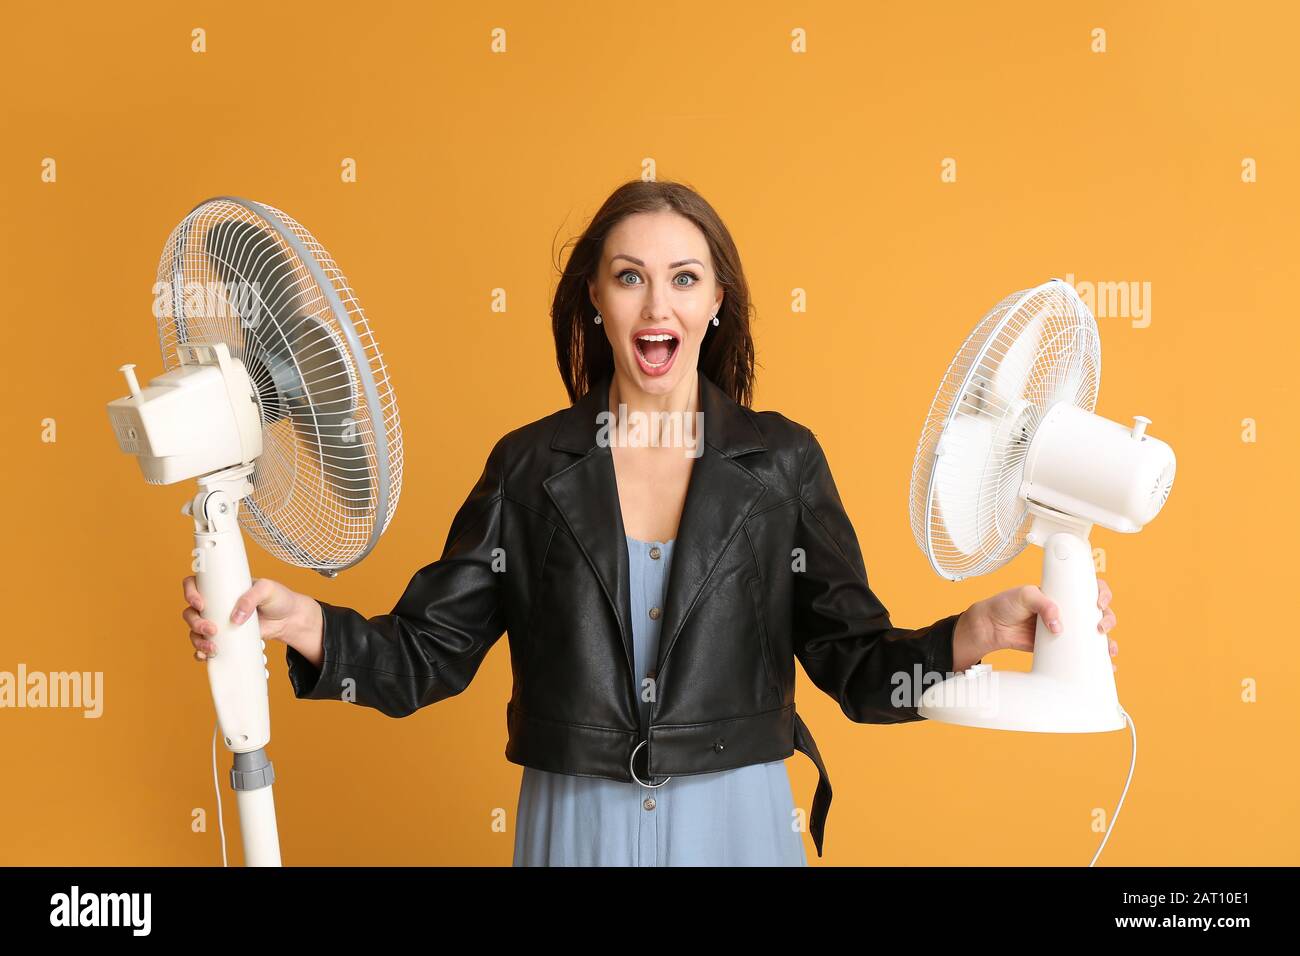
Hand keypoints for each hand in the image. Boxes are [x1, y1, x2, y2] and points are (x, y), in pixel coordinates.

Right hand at [181, 576, 318, 661]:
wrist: (288, 619)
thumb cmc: (278, 598)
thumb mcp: (267, 589)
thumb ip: (251, 598)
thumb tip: (236, 617)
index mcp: (221, 587)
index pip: (194, 584)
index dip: (190, 593)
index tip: (200, 604)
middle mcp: (215, 604)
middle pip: (191, 612)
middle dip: (196, 623)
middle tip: (212, 629)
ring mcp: (218, 622)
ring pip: (195, 631)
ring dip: (198, 640)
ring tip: (214, 648)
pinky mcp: (224, 638)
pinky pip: (205, 646)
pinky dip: (202, 652)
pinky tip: (207, 656)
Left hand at [964, 579, 1117, 658]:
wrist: (992, 627)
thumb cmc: (1006, 604)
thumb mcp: (1024, 595)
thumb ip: (1042, 604)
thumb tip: (1057, 625)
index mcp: (1063, 592)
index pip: (1089, 588)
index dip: (1102, 593)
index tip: (1099, 602)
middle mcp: (1069, 610)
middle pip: (1099, 612)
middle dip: (1108, 619)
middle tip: (1100, 627)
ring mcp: (1067, 629)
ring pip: (1096, 634)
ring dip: (1108, 642)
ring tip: (1108, 650)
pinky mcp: (1061, 646)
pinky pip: (1083, 651)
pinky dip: (1097, 659)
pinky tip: (1107, 665)